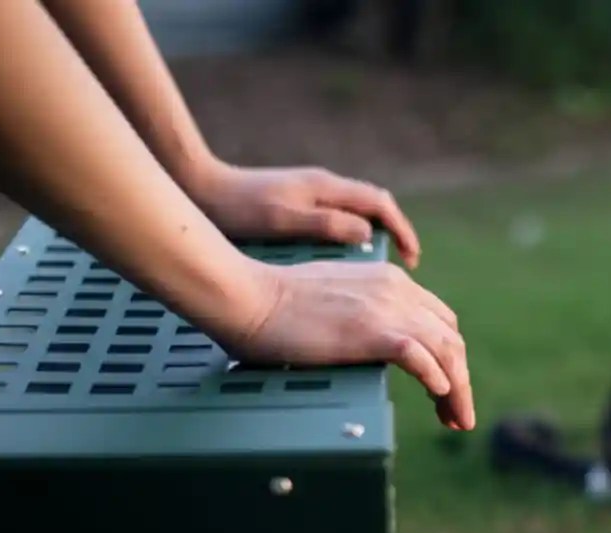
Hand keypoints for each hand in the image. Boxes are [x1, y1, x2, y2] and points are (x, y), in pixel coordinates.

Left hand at [192, 163, 421, 268]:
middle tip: (404, 266)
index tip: (411, 259)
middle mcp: (323, 186)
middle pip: (375, 206)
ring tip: (379, 268)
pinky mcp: (297, 204)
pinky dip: (352, 237)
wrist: (199, 188)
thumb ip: (326, 225)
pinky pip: (338, 218)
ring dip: (375, 235)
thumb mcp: (283, 220)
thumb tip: (367, 234)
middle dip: (395, 233)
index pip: (381, 204)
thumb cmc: (238, 208)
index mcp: (326, 187)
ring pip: (357, 212)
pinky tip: (343, 261)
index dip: (402, 231)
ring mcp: (310, 193)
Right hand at [224, 260, 473, 430]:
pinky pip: (421, 357)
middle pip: (451, 338)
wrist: (249, 296)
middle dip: (461, 379)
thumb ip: (359, 313)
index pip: (440, 321)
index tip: (447, 389)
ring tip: (457, 419)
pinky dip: (437, 379)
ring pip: (447, 350)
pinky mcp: (372, 331)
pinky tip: (439, 397)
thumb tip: (365, 340)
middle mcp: (397, 290)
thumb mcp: (334, 297)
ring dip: (458, 390)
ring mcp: (387, 310)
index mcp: (390, 281)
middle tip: (457, 414)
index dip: (450, 357)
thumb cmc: (276, 302)